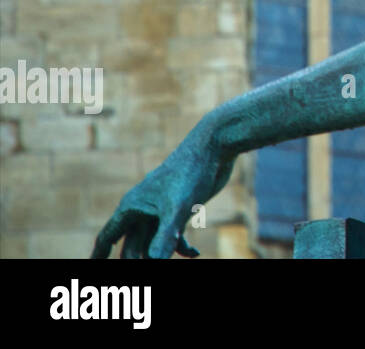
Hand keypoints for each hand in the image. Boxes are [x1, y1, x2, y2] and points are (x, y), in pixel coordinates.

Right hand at [91, 124, 231, 258]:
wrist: (213, 148)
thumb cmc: (191, 172)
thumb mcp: (179, 207)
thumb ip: (166, 235)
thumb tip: (154, 261)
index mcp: (132, 206)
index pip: (108, 236)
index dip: (99, 253)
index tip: (92, 265)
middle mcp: (143, 208)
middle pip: (132, 244)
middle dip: (135, 260)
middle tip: (144, 274)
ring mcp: (161, 209)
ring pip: (152, 241)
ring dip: (161, 255)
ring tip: (176, 258)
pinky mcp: (179, 208)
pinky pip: (173, 234)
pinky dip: (181, 246)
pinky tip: (195, 253)